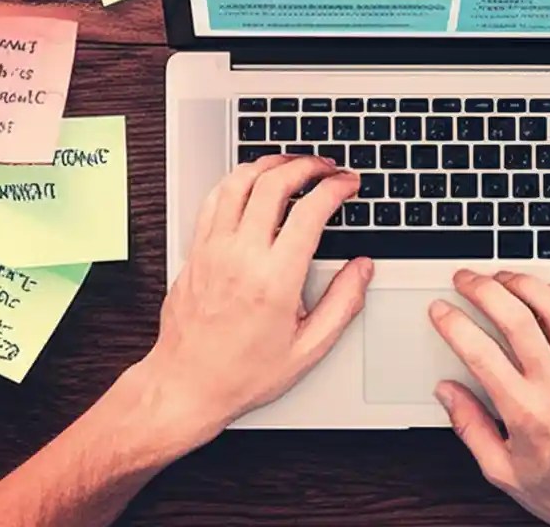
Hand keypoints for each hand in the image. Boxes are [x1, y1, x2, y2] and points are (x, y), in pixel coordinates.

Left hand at [137, 155, 372, 451]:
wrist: (186, 384)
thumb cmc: (242, 373)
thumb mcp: (308, 349)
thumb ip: (343, 304)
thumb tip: (362, 269)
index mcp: (274, 279)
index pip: (310, 211)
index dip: (335, 188)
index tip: (348, 184)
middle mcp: (240, 257)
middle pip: (274, 183)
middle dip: (307, 165)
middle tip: (326, 168)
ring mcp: (213, 250)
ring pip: (240, 182)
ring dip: (270, 164)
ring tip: (292, 164)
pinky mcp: (196, 252)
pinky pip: (214, 199)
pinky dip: (237, 180)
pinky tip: (252, 182)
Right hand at [430, 270, 549, 526]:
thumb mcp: (503, 471)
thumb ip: (470, 427)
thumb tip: (447, 393)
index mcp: (526, 412)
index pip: (480, 352)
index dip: (453, 324)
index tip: (440, 311)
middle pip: (516, 318)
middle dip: (482, 289)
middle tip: (465, 279)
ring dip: (524, 283)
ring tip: (502, 276)